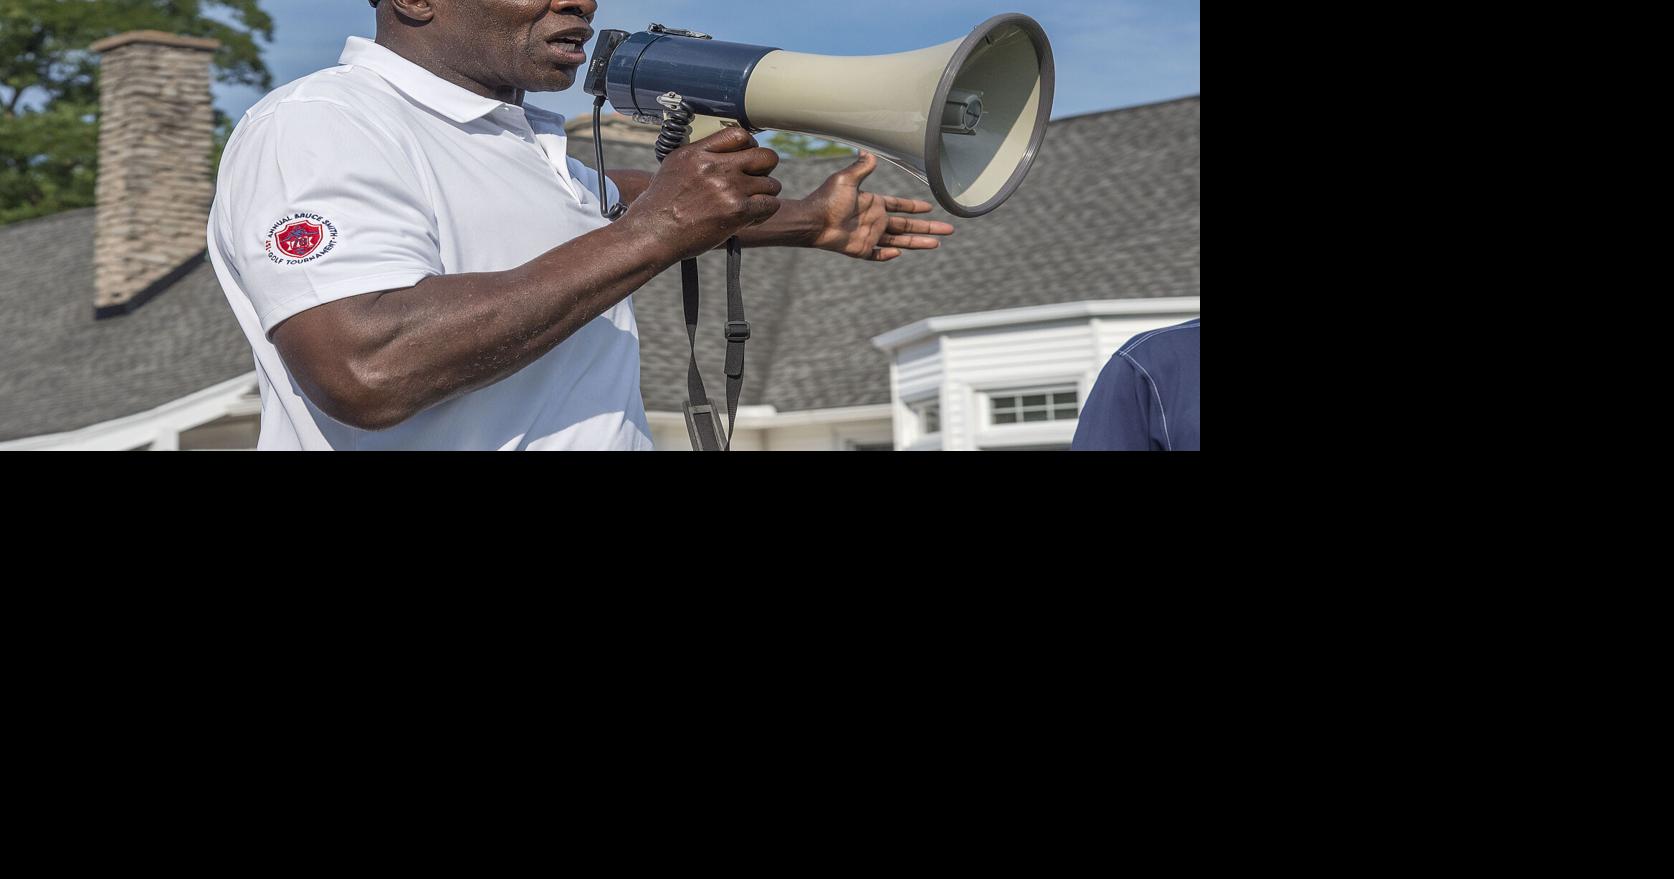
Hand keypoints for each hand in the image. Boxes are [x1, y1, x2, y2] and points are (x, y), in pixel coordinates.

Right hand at [621, 127, 782, 261]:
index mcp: (697, 153)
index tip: (747, 157)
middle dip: (765, 168)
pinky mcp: (737, 211)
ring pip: (771, 183)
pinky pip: (770, 204)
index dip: (750, 145)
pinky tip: (751, 217)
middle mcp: (715, 166)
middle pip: (765, 156)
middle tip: (756, 180)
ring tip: (751, 204)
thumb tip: (719, 155)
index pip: (739, 134)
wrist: (652, 234)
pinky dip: (765, 212)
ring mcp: (728, 188)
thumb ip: (698, 158)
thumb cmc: (658, 207)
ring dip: (765, 194)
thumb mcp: (673, 168)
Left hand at [804, 152, 954, 261]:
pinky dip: (887, 255)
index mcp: (874, 204)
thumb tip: (869, 151)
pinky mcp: (860, 250)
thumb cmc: (827, 199)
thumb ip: (861, 167)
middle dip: (928, 228)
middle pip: (907, 226)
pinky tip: (898, 253)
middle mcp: (874, 221)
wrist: (813, 220)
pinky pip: (876, 255)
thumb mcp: (846, 179)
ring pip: (900, 241)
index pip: (900, 207)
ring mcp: (868, 236)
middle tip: (948, 230)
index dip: (914, 207)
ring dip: (918, 242)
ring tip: (936, 244)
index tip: (929, 208)